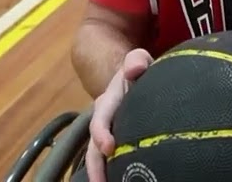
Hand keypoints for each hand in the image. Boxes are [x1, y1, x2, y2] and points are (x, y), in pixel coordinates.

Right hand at [85, 48, 153, 181]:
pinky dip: (109, 173)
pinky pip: (109, 161)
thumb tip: (133, 70)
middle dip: (96, 165)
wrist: (131, 76)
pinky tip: (119, 181)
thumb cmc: (137, 70)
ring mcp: (107, 134)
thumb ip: (136, 60)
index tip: (108, 147)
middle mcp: (103, 120)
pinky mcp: (115, 144)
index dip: (101, 132)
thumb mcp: (137, 60)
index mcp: (108, 101)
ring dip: (99, 174)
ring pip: (97, 157)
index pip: (101, 117)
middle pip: (94, 146)